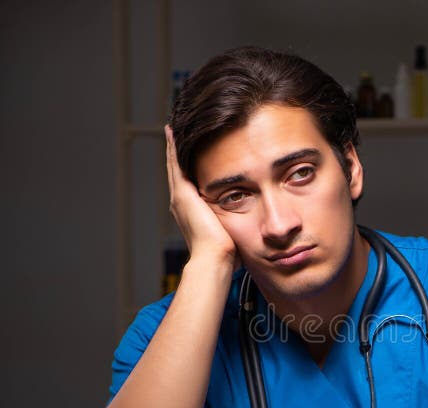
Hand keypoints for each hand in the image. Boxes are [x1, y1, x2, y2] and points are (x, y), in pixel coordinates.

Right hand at [165, 126, 236, 265]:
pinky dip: (173, 148)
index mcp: (192, 212)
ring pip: (175, 165)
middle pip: (178, 171)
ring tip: (172, 127)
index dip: (188, 167)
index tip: (190, 151)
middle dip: (177, 152)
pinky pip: (176, 165)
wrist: (215, 258)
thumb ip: (237, 224)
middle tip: (174, 131)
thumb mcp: (232, 231)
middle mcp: (181, 204)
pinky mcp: (183, 195)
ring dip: (173, 146)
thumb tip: (254, 228)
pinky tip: (172, 131)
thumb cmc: (227, 253)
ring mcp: (180, 199)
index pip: (189, 183)